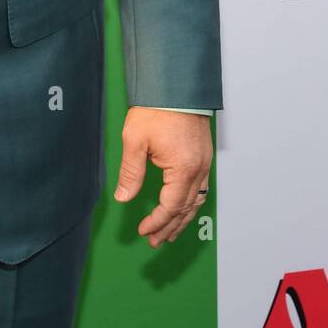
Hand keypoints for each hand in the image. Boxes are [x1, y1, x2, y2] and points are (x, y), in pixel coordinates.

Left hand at [113, 108, 211, 247]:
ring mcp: (204, 162)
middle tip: (156, 241)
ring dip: (182, 219)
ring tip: (169, 232)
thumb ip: (131, 172)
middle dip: (170, 227)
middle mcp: (198, 169)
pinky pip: (200, 188)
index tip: (144, 231)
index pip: (170, 207)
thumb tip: (123, 197)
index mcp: (182, 169)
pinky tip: (182, 207)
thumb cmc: (156, 109)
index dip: (157, 222)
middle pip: (185, 209)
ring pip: (196, 200)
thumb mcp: (135, 141)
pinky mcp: (203, 155)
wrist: (175, 86)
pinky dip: (190, 203)